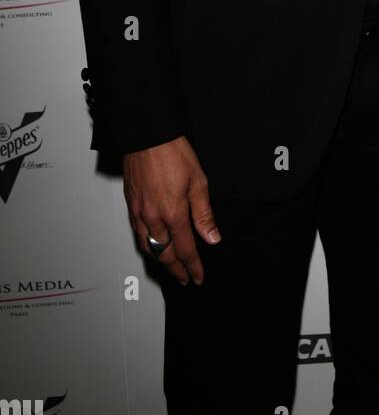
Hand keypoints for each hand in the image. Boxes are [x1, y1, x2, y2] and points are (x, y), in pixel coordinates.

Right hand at [123, 136, 220, 285]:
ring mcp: (139, 212)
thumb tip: (212, 237)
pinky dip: (147, 246)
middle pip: (164, 254)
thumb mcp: (198, 181)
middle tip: (184, 279)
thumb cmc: (172, 152)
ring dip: (160, 261)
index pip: (185, 249)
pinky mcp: (130, 204)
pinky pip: (138, 234)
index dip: (192, 265)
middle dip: (176, 269)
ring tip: (170, 267)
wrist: (146, 135)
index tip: (198, 277)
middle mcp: (152, 217)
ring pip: (148, 247)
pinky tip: (152, 245)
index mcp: (173, 213)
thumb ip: (203, 213)